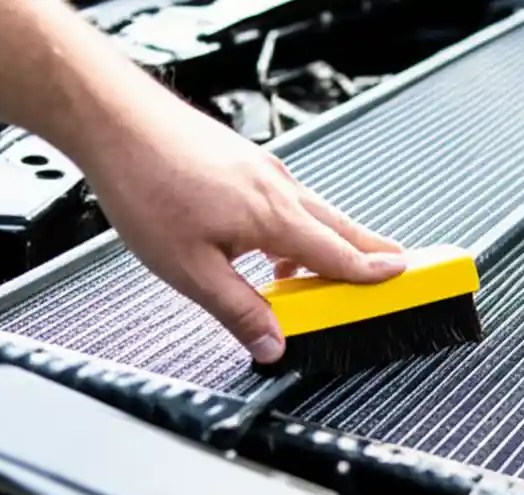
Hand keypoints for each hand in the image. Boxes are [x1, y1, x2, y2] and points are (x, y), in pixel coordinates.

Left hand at [78, 102, 405, 363]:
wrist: (116, 120)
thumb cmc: (145, 184)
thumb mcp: (189, 269)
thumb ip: (238, 310)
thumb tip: (272, 345)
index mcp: (274, 218)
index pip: (340, 255)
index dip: (375, 273)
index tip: (407, 279)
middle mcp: (279, 188)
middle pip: (342, 228)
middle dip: (371, 252)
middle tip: (398, 270)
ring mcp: (265, 170)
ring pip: (315, 213)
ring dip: (330, 243)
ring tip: (328, 275)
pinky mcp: (247, 162)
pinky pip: (289, 201)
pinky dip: (297, 227)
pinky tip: (272, 248)